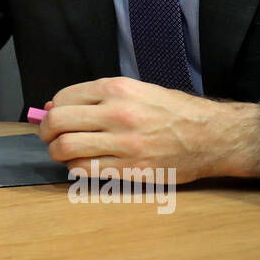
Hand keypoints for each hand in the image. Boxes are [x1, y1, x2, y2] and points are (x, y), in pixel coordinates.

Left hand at [39, 76, 259, 182]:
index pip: (63, 98)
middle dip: (47, 132)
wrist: (212, 135)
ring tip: (66, 153)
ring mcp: (123, 142)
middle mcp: (117, 113)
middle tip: (50, 138)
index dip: (52, 110)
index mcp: (117, 89)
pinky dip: (77, 168)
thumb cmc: (174, 111)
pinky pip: (86, 170)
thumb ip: (99, 97)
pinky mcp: (131, 168)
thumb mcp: (138, 90)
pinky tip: (84, 165)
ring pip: (66, 149)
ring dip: (58, 153)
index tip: (53, 118)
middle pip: (58, 123)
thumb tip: (56, 106)